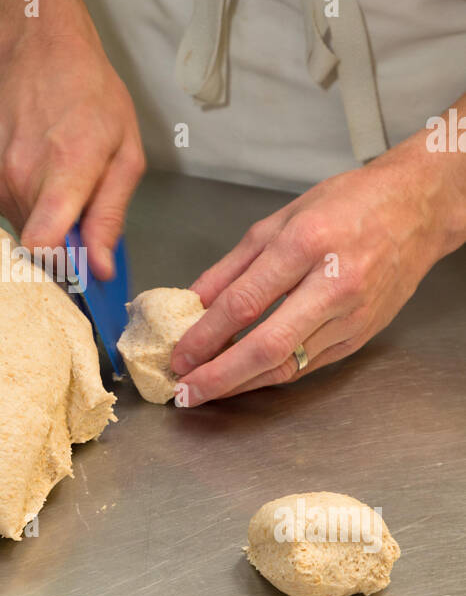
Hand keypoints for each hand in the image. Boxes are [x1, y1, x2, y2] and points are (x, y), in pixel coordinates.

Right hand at [0, 0, 144, 279]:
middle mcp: (21, 174)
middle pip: (41, 244)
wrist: (38, 52)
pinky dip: (19, 200)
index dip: (61, 266)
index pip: (42, 243)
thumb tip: (99, 267)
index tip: (78, 263)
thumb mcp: (124, 152)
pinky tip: (31, 166)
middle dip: (64, 235)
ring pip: (22, 228)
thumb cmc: (88, 94)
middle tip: (79, 196)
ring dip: (42, 215)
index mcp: (65, 169)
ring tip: (54, 171)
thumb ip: (110, 215)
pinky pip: (2, 210)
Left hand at [170, 130, 465, 404]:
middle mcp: (333, 285)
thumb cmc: (349, 204)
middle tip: (186, 391)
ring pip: (289, 364)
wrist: (417, 210)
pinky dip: (273, 375)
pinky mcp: (362, 335)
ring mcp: (352, 315)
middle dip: (220, 376)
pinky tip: (246, 378)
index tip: (179, 355)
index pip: (244, 303)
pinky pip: (310, 364)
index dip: (205, 336)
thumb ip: (233, 266)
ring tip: (207, 390)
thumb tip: (193, 302)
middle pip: (268, 346)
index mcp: (305, 245)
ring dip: (242, 383)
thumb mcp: (280, 220)